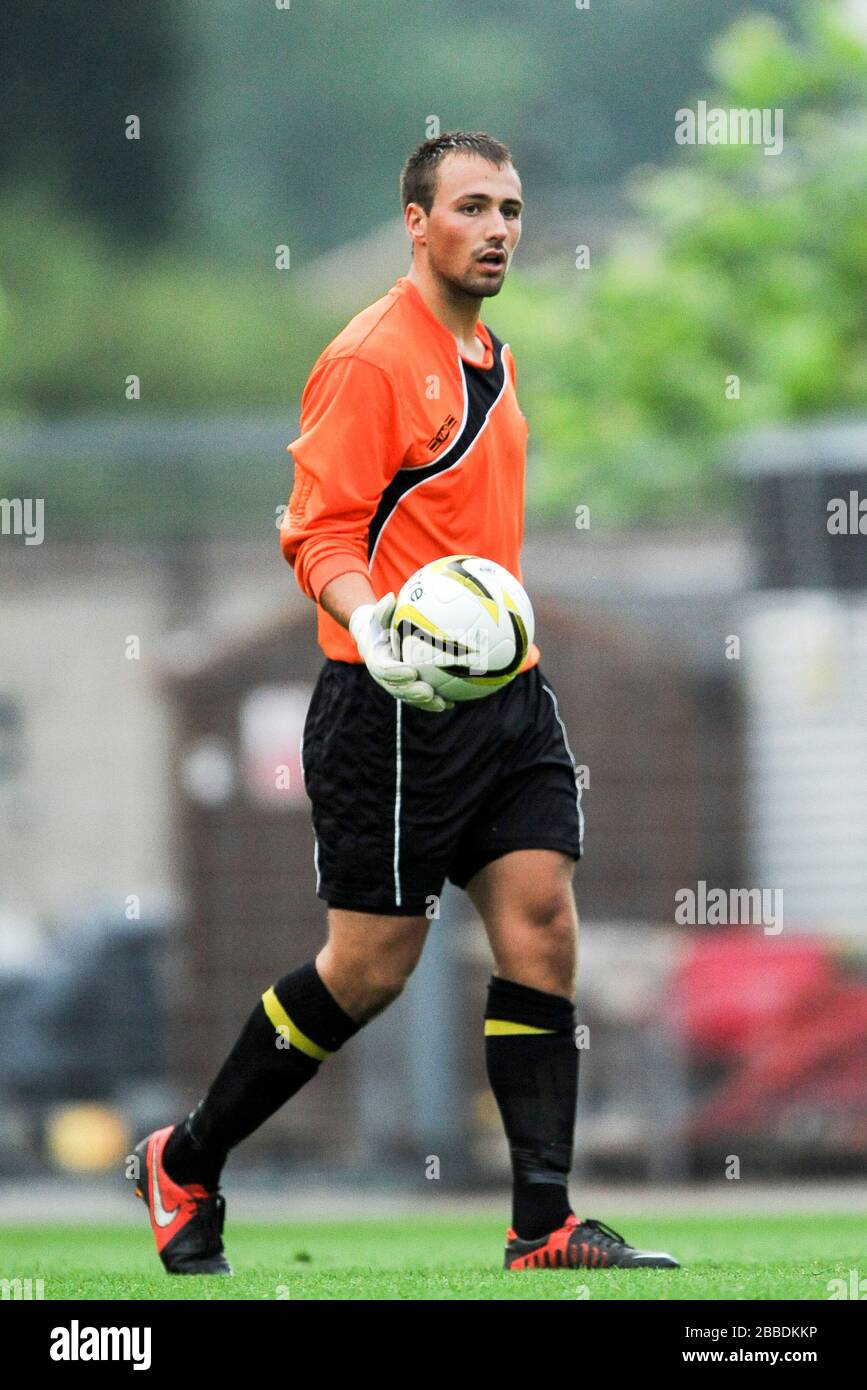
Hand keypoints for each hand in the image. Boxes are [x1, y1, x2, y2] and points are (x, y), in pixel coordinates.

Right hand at [348, 592, 453, 712]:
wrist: (373, 639)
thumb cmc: (379, 623)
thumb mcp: (377, 615)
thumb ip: (382, 609)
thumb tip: (391, 597)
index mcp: (376, 659)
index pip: (384, 669)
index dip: (397, 673)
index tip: (412, 671)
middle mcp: (384, 676)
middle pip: (397, 689)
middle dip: (412, 693)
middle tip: (428, 692)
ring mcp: (394, 685)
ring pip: (409, 698)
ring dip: (425, 703)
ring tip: (442, 703)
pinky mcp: (406, 689)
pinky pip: (419, 698)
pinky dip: (434, 702)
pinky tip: (451, 703)